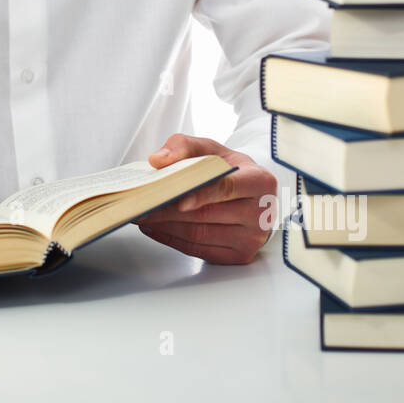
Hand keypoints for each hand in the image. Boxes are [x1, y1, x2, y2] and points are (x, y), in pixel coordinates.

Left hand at [133, 134, 278, 264]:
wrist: (250, 193)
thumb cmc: (230, 170)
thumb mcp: (212, 150)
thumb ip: (185, 146)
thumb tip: (159, 160)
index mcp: (260, 181)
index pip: (227, 188)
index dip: (202, 194)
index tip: (178, 199)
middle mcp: (261, 213)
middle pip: (208, 215)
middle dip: (169, 210)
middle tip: (142, 204)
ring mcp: (252, 238)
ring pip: (200, 235)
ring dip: (166, 226)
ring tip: (142, 214)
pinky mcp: (239, 255)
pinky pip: (199, 250)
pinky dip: (171, 239)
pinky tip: (154, 227)